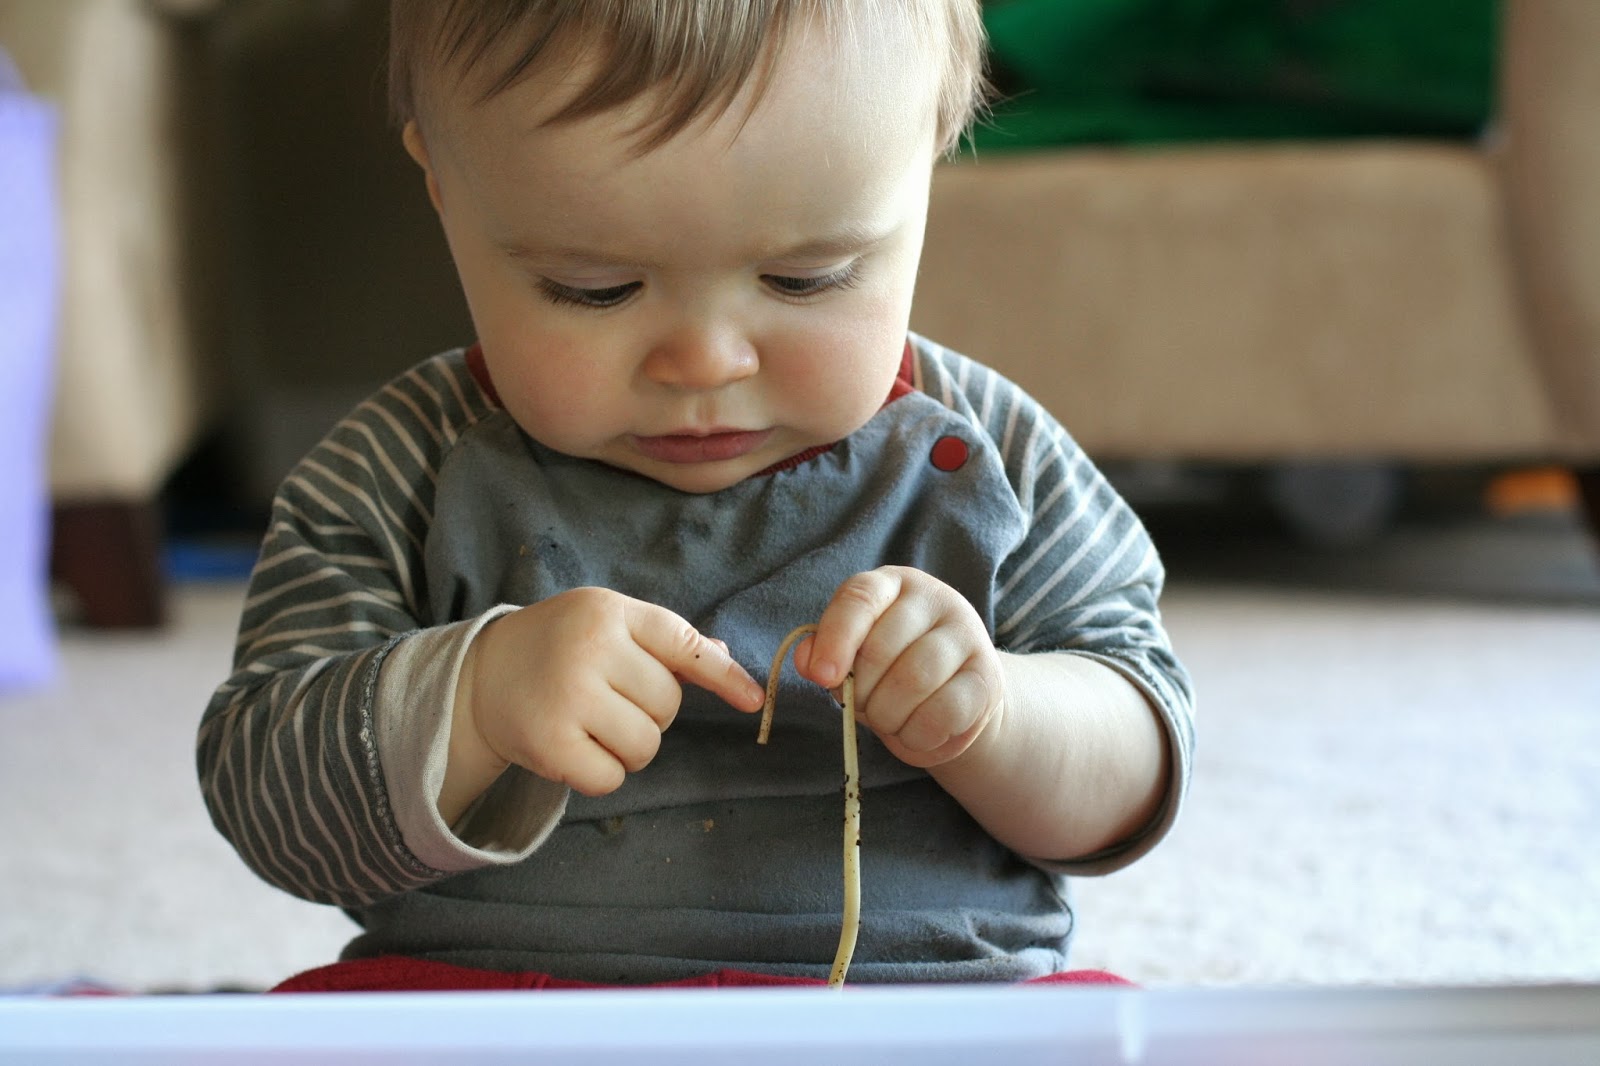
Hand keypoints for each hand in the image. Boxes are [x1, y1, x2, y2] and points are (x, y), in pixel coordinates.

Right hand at [453, 588, 765, 800]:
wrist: (478, 675)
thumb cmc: (557, 646)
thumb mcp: (606, 624)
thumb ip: (663, 642)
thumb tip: (725, 656)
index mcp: (609, 612)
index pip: (683, 644)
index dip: (723, 675)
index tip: (753, 700)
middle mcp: (590, 648)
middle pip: (667, 704)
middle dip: (649, 713)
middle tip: (608, 701)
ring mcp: (568, 695)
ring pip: (645, 744)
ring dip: (629, 748)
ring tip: (592, 726)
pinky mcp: (549, 743)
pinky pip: (611, 777)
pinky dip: (601, 773)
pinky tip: (574, 749)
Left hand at [795, 566, 1003, 767]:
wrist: (953, 702)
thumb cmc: (890, 674)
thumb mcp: (851, 660)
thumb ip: (825, 655)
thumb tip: (807, 660)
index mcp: (892, 584)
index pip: (860, 598)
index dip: (836, 638)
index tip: (822, 677)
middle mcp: (934, 598)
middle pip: (882, 648)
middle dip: (861, 692)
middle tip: (863, 706)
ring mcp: (967, 634)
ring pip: (913, 681)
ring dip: (888, 716)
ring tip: (888, 719)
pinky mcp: (988, 676)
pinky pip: (943, 712)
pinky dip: (917, 735)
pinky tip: (915, 731)